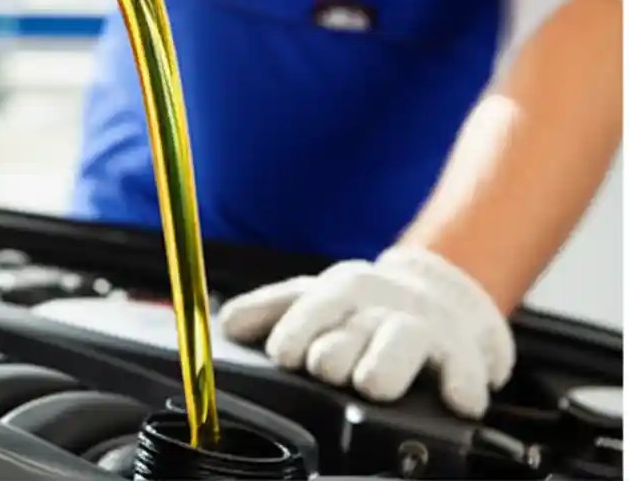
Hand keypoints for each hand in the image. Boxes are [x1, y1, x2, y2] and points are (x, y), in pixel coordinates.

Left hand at [217, 247, 514, 417]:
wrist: (442, 295)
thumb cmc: (363, 307)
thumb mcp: (316, 299)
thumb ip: (269, 310)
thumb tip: (226, 323)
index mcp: (342, 292)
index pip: (317, 303)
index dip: (298, 327)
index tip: (282, 351)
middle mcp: (382, 307)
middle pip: (360, 324)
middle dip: (340, 347)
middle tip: (323, 368)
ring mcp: (424, 329)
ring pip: (407, 340)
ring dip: (388, 362)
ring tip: (372, 386)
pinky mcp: (463, 354)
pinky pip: (467, 368)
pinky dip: (465, 383)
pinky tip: (460, 400)